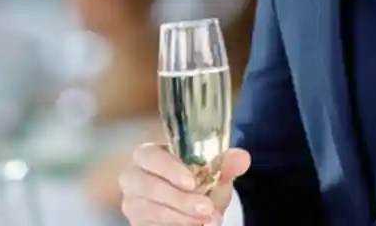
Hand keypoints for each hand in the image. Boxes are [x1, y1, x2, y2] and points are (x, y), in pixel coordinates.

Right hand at [120, 143, 250, 224]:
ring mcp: (133, 204)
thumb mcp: (215, 173)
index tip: (192, 181)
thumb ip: (226, 164)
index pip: (149, 156)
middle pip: (148, 186)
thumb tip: (242, 157)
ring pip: (150, 210)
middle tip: (207, 208)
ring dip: (181, 217)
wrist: (192, 207)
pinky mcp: (137, 224)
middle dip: (180, 199)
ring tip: (206, 220)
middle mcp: (134, 177)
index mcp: (149, 155)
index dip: (169, 168)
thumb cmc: (198, 182)